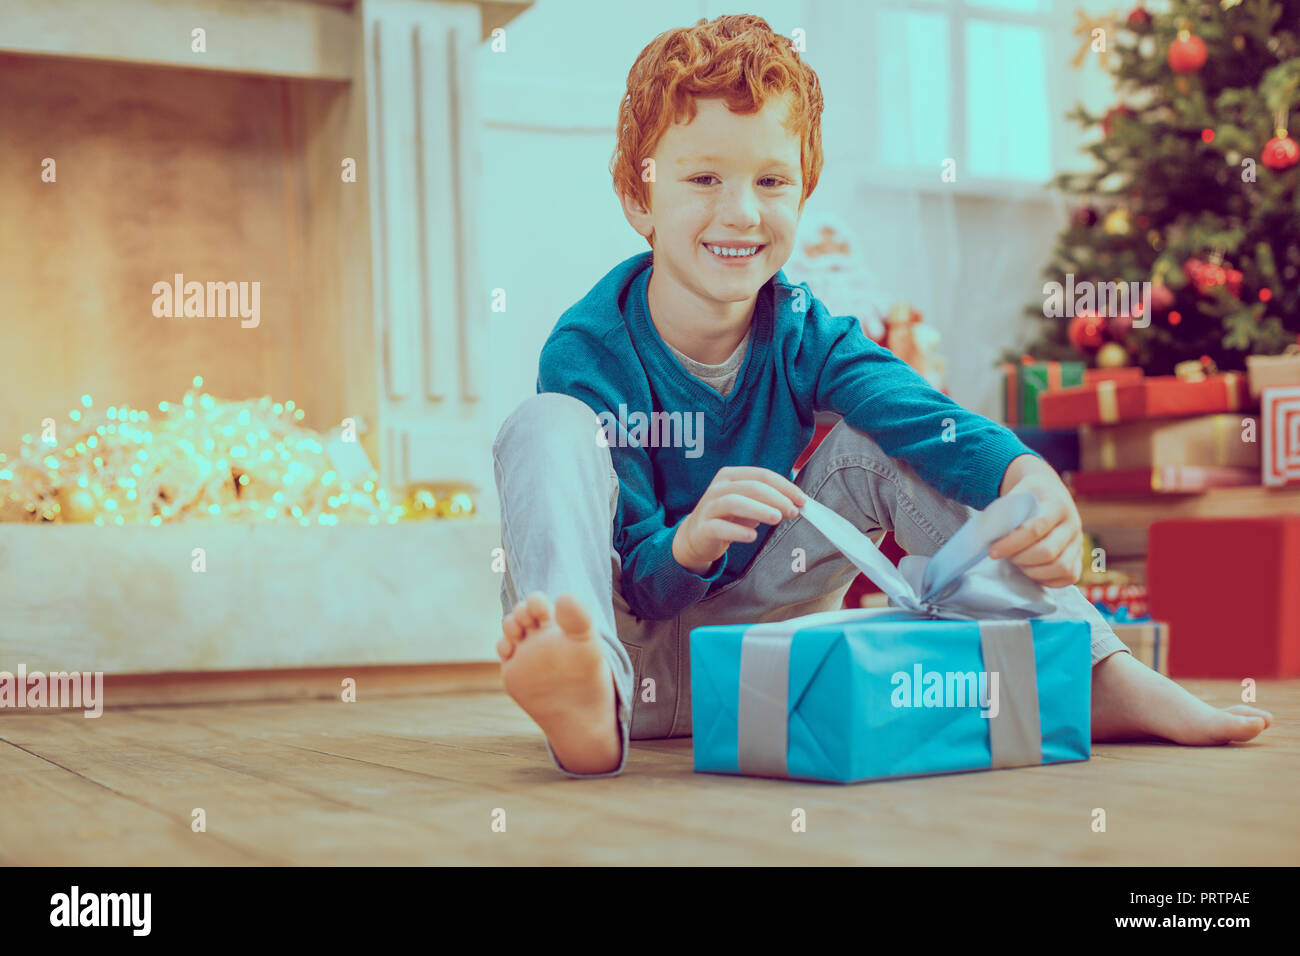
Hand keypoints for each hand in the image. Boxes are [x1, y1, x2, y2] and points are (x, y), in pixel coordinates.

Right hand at [673, 466, 806, 573]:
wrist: (696, 537)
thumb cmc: (728, 517)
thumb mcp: (749, 504)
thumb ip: (769, 501)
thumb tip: (797, 504)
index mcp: (730, 476)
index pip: (762, 475)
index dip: (784, 486)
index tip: (802, 500)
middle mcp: (718, 488)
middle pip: (750, 486)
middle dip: (776, 497)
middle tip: (793, 511)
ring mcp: (709, 507)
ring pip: (734, 502)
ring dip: (758, 509)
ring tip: (777, 518)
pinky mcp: (703, 528)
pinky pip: (720, 527)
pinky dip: (738, 531)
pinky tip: (752, 536)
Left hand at [987, 454, 1082, 587]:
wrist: (1047, 491)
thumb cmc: (1026, 497)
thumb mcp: (1015, 496)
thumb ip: (1004, 516)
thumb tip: (985, 539)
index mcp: (1056, 504)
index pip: (1035, 528)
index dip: (1012, 544)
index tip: (993, 551)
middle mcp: (1072, 523)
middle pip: (1048, 551)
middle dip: (1020, 559)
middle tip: (1006, 556)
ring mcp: (1078, 541)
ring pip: (1061, 567)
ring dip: (1034, 571)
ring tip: (1019, 562)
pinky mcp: (1080, 556)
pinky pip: (1070, 577)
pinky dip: (1049, 580)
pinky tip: (1032, 571)